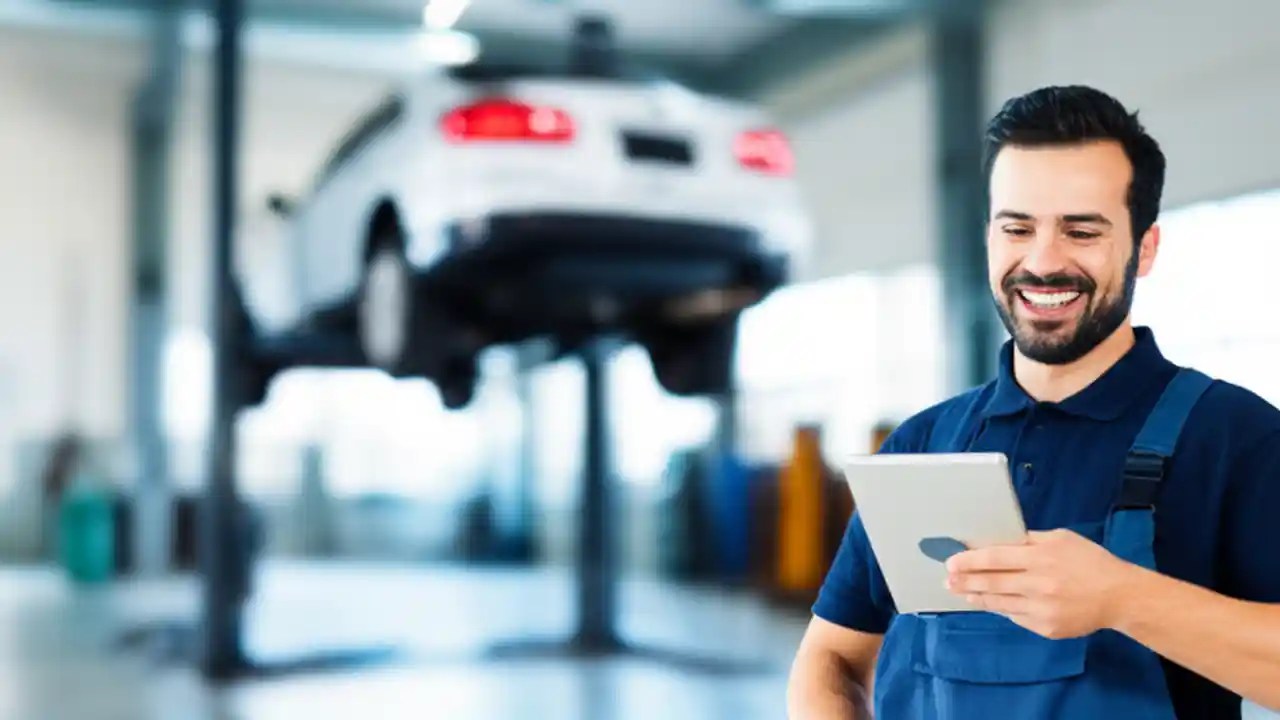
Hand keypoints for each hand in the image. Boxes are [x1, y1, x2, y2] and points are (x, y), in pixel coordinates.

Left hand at [944, 529, 1143, 638]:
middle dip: (966, 581)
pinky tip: (988, 603)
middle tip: (947, 580)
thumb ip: (1029, 540)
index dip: (970, 561)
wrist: (1119, 596)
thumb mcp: (1060, 539)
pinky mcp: (1046, 628)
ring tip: (961, 592)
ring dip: (977, 598)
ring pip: (1000, 603)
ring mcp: (1042, 609)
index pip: (996, 558)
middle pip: (992, 583)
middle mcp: (1038, 584)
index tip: (951, 562)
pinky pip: (1016, 617)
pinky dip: (1000, 609)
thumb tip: (997, 542)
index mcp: (1041, 557)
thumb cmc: (1089, 561)